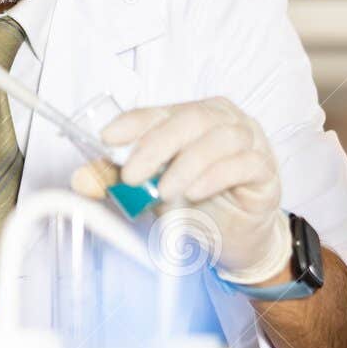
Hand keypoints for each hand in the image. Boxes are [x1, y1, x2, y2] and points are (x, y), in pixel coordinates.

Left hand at [70, 97, 291, 283]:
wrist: (236, 237)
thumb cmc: (195, 203)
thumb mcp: (148, 190)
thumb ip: (117, 181)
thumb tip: (81, 179)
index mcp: (191, 116)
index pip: (160, 110)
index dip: (133, 121)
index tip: (107, 138)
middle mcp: (223, 121)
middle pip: (190, 118)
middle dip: (155, 146)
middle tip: (132, 175)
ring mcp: (250, 142)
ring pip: (220, 138)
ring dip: (186, 164)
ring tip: (164, 191)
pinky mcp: (265, 170)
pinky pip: (245, 163)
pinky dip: (215, 176)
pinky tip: (195, 192)